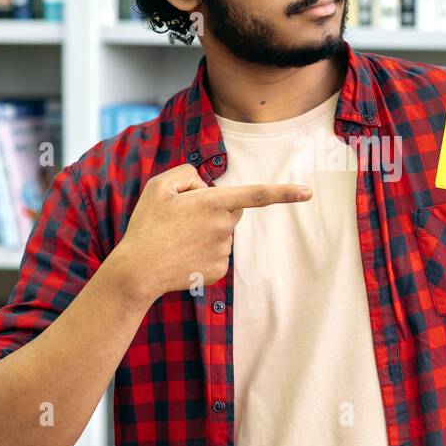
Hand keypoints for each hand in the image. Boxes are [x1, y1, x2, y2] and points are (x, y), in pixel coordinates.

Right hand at [112, 163, 311, 302]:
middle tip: (183, 216)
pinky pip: (217, 253)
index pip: (257, 195)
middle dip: (216, 208)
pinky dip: (202, 252)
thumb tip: (207, 186)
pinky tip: (182, 255)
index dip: (285, 192)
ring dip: (206, 231)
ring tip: (177, 239)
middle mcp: (224, 227)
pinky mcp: (219, 271)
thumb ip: (188, 174)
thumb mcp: (159, 186)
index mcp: (213, 204)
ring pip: (223, 232)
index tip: (308, 192)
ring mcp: (223, 251)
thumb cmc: (147, 226)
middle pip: (233, 210)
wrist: (137, 271)